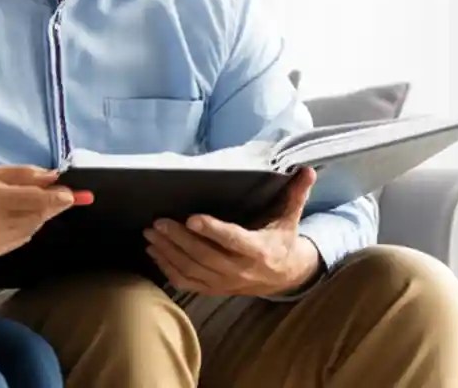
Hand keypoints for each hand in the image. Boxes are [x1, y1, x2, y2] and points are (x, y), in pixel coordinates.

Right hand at [0, 165, 86, 258]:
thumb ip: (26, 175)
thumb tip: (55, 178)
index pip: (38, 202)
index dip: (60, 199)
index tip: (76, 195)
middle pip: (39, 216)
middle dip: (51, 205)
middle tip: (59, 192)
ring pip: (33, 228)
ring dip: (38, 215)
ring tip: (23, 202)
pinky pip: (23, 237)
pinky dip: (26, 226)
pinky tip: (12, 216)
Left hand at [144, 166, 322, 295]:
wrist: (283, 277)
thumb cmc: (282, 240)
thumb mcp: (290, 218)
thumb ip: (295, 194)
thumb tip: (307, 169)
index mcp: (258, 251)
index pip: (233, 240)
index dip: (213, 230)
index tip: (192, 217)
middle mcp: (240, 270)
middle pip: (204, 256)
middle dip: (179, 239)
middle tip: (158, 221)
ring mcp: (225, 283)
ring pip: (192, 270)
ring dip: (168, 252)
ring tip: (150, 233)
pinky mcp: (214, 289)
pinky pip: (187, 282)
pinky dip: (168, 268)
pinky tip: (154, 253)